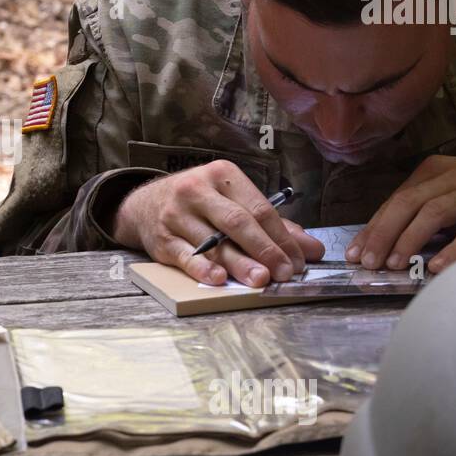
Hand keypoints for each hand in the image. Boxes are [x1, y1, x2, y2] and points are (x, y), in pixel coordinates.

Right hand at [111, 161, 323, 286]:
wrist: (144, 204)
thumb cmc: (198, 203)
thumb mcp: (231, 201)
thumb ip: (272, 225)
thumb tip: (311, 250)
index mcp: (221, 175)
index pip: (258, 207)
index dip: (280, 237)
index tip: (297, 261)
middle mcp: (197, 190)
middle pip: (237, 222)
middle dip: (264, 249)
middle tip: (283, 273)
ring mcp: (176, 214)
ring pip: (213, 242)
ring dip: (238, 263)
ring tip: (259, 280)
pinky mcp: (161, 238)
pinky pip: (184, 255)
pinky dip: (202, 268)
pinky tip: (218, 279)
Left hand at [345, 156, 455, 274]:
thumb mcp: (447, 191)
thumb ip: (417, 210)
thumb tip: (379, 241)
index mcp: (434, 170)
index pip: (395, 200)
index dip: (373, 227)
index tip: (355, 254)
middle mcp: (453, 178)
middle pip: (408, 203)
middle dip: (384, 234)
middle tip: (370, 262)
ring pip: (434, 213)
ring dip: (410, 240)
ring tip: (394, 264)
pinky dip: (452, 250)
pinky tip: (435, 266)